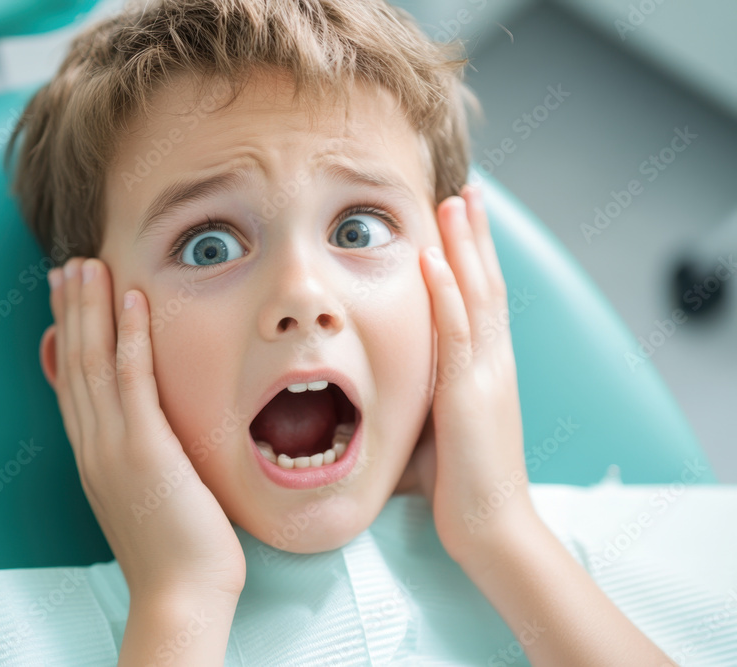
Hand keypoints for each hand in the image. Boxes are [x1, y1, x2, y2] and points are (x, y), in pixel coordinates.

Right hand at [43, 257, 245, 602]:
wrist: (180, 593)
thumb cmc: (175, 547)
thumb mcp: (143, 493)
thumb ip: (134, 454)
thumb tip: (139, 424)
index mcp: (92, 453)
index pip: (71, 381)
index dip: (66, 333)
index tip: (66, 295)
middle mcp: (93, 444)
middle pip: (73, 362)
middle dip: (71, 309)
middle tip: (68, 264)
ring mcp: (113, 444)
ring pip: (93, 361)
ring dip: (90, 308)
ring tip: (88, 264)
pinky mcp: (143, 447)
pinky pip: (132, 379)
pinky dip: (129, 334)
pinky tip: (132, 299)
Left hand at [395, 184, 533, 566]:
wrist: (491, 528)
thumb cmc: (459, 485)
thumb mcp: (436, 427)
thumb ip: (420, 396)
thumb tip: (382, 386)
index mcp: (486, 369)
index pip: (483, 299)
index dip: (475, 257)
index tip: (463, 221)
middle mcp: (492, 362)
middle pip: (486, 283)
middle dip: (475, 235)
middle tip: (467, 190)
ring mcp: (485, 374)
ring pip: (477, 294)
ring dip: (464, 245)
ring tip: (455, 200)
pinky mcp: (468, 393)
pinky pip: (457, 331)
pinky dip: (447, 290)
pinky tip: (434, 257)